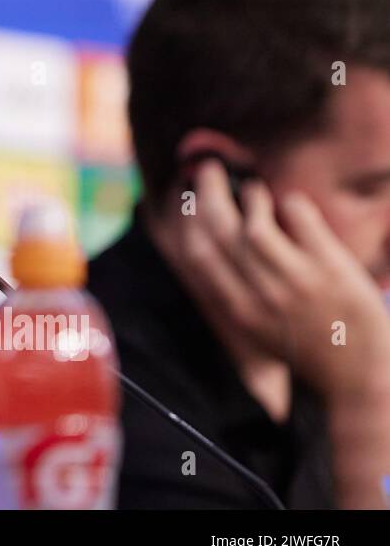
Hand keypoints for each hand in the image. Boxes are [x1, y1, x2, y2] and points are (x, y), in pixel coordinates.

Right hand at [172, 159, 389, 396]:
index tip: (187, 194)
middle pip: (222, 231)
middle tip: (210, 169)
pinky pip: (300, 218)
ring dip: (252, 198)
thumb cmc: (304, 347)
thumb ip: (233, 288)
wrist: (358, 376)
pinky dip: (291, 203)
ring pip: (257, 224)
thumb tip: (214, 238)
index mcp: (238, 310)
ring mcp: (296, 281)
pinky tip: (292, 206)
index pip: (199, 253)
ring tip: (256, 191)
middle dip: (210, 192)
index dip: (188, 217)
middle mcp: (262, 295)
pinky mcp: (330, 269)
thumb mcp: (255, 326)